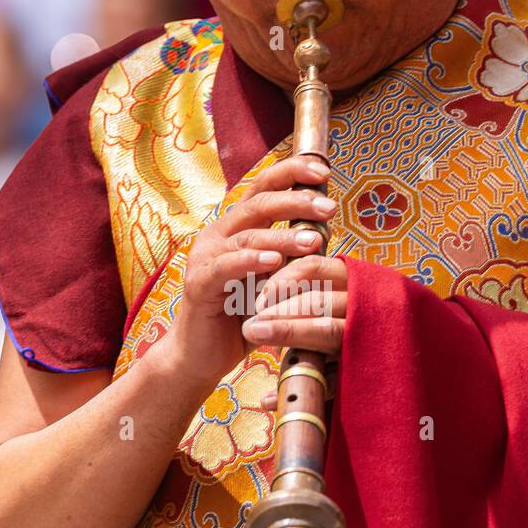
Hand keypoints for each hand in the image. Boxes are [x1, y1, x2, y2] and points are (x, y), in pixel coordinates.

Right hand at [166, 155, 337, 392]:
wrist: (201, 356)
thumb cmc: (241, 316)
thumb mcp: (272, 280)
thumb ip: (288, 255)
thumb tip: (322, 229)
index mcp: (236, 228)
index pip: (263, 188)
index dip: (292, 174)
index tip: (324, 171)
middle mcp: (219, 235)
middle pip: (258, 203)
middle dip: (296, 200)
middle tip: (328, 206)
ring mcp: (206, 257)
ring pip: (248, 235)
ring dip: (284, 236)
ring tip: (314, 240)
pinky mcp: (199, 283)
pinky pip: (226, 266)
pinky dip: (251, 261)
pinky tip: (274, 262)